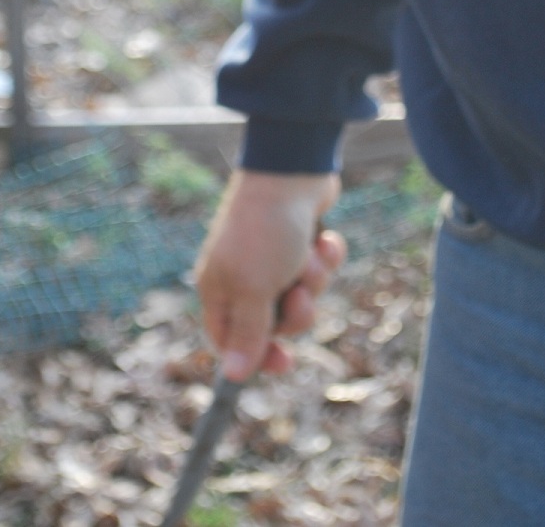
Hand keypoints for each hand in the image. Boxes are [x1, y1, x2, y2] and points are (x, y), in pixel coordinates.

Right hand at [194, 169, 345, 381]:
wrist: (293, 169)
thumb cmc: (265, 231)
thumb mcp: (253, 289)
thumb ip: (247, 333)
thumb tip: (233, 376)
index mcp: (219, 287)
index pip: (231, 341)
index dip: (257, 355)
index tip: (285, 361)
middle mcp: (242, 273)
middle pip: (274, 322)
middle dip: (296, 310)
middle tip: (300, 291)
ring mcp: (272, 255)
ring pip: (301, 295)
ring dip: (314, 279)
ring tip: (311, 255)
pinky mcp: (299, 238)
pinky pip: (318, 266)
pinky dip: (325, 256)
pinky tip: (324, 238)